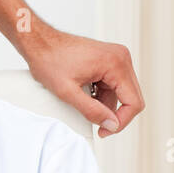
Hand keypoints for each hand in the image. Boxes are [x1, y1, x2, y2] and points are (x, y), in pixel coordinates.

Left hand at [21, 26, 144, 137]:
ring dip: (104, 103)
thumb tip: (112, 124)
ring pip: (121, 92)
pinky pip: (113, 84)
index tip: (104, 131)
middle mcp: (121, 57)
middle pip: (130, 98)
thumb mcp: (67, 92)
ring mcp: (116, 57)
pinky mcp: (109, 59)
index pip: (134, 102)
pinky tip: (84, 93)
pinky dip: (101, 94)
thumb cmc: (49, 60)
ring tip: (81, 101)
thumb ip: (92, 111)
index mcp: (116, 63)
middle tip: (96, 125)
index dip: (121, 122)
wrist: (39, 42)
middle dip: (113, 114)